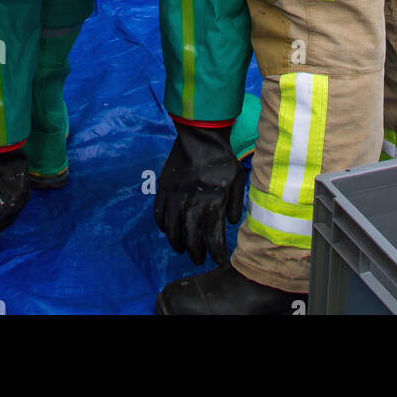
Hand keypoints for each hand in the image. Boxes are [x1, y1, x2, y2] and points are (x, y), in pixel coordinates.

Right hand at [154, 122, 245, 265]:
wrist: (200, 135)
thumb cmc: (222, 158)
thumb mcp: (237, 180)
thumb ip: (236, 204)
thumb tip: (231, 223)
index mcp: (212, 202)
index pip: (213, 238)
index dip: (216, 253)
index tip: (219, 261)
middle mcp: (191, 203)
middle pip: (191, 238)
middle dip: (196, 253)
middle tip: (200, 259)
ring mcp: (174, 196)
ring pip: (172, 230)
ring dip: (177, 244)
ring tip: (183, 250)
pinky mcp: (164, 188)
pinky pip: (159, 214)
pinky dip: (163, 226)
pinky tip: (168, 231)